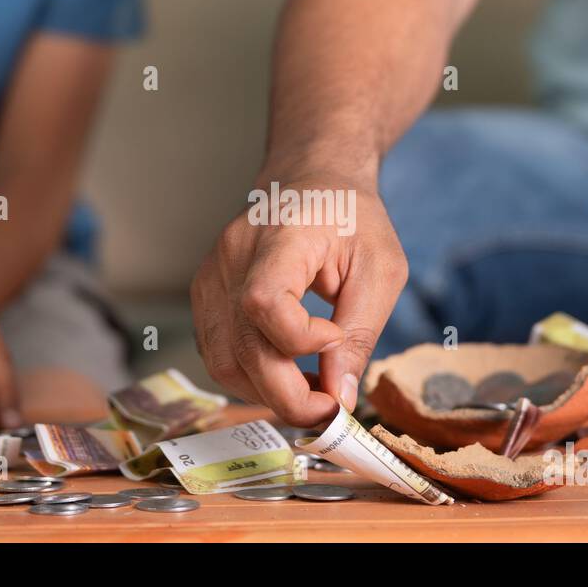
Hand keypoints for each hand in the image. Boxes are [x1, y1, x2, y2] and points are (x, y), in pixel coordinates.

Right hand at [191, 175, 407, 426]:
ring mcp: (212, 277)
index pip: (264, 302)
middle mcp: (233, 258)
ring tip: (312, 391)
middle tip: (331, 407)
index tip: (335, 340)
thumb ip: (360, 332)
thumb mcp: (380, 268)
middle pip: (242, 348)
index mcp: (279, 238)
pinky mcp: (207, 296)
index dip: (300, 340)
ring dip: (268, 393)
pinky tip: (287, 374)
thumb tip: (339, 397)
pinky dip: (251, 378)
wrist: (312, 178)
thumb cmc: (350, 216)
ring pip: (223, 362)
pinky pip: (219, 354)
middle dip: (289, 395)